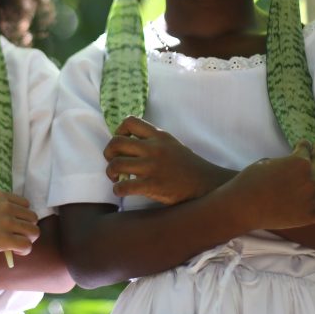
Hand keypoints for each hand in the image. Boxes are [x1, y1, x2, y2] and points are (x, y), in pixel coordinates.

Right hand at [0, 191, 39, 258]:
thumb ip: (1, 209)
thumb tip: (18, 224)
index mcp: (2, 196)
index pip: (26, 205)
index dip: (23, 216)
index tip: (15, 225)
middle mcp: (7, 206)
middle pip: (32, 218)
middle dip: (27, 228)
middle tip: (16, 237)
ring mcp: (7, 222)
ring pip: (33, 231)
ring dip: (28, 240)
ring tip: (17, 245)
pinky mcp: (5, 239)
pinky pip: (27, 245)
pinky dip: (24, 250)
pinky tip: (15, 252)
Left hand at [103, 116, 227, 204]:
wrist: (206, 185)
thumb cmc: (188, 166)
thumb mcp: (172, 144)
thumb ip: (154, 140)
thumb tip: (129, 142)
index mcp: (159, 136)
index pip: (129, 121)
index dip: (118, 131)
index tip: (120, 143)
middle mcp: (154, 148)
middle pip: (116, 142)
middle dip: (108, 153)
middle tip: (112, 162)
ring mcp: (153, 166)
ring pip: (116, 164)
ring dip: (110, 172)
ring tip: (115, 178)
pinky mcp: (153, 185)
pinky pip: (124, 186)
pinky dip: (117, 190)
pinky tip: (121, 191)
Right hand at [224, 140, 314, 231]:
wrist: (242, 206)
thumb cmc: (250, 181)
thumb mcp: (266, 162)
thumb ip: (285, 163)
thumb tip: (290, 166)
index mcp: (299, 162)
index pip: (306, 148)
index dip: (303, 145)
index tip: (303, 144)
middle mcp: (309, 179)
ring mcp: (312, 199)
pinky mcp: (309, 217)